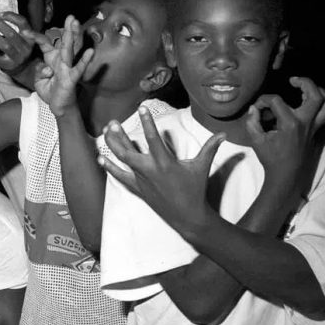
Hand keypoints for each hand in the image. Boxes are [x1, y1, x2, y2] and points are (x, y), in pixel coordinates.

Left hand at [0, 12, 35, 73]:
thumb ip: (12, 24)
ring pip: (5, 46)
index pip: (22, 23)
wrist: (22, 66)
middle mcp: (25, 47)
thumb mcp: (21, 35)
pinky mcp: (9, 65)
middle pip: (12, 34)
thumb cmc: (18, 46)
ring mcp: (18, 58)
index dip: (10, 16)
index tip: (0, 15)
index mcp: (30, 37)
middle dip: (0, 26)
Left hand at [22, 15, 92, 115]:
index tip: (24, 31)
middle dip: (67, 29)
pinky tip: (90, 52)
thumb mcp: (39, 79)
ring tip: (77, 25)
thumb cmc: (51, 90)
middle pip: (64, 41)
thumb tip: (47, 68)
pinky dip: (84, 61)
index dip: (34, 37)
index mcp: (53, 58)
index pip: (44, 43)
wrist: (58, 106)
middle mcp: (61, 61)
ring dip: (73, 37)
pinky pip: (78, 69)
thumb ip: (40, 70)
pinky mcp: (71, 78)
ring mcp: (67, 68)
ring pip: (70, 50)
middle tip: (71, 16)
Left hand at [98, 107, 225, 232]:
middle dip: (118, 136)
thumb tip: (223, 133)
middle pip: (127, 150)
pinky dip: (110, 168)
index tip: (142, 107)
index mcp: (165, 162)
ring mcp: (141, 180)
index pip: (153, 138)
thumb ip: (210, 148)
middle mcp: (150, 170)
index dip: (147, 122)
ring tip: (106, 132)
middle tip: (113, 122)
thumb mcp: (202, 167)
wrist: (188, 217)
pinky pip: (120, 177)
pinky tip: (101, 158)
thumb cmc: (195, 190)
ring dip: (112, 146)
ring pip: (121, 161)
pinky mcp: (138, 189)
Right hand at [245, 76, 324, 195]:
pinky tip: (309, 102)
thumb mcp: (256, 140)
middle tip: (293, 81)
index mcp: (290, 124)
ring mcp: (314, 128)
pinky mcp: (317, 132)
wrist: (287, 176)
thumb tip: (254, 108)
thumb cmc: (271, 158)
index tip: (257, 107)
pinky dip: (321, 105)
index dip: (264, 100)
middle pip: (314, 96)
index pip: (276, 101)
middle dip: (304, 83)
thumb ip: (252, 121)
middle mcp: (306, 123)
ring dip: (319, 92)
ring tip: (307, 88)